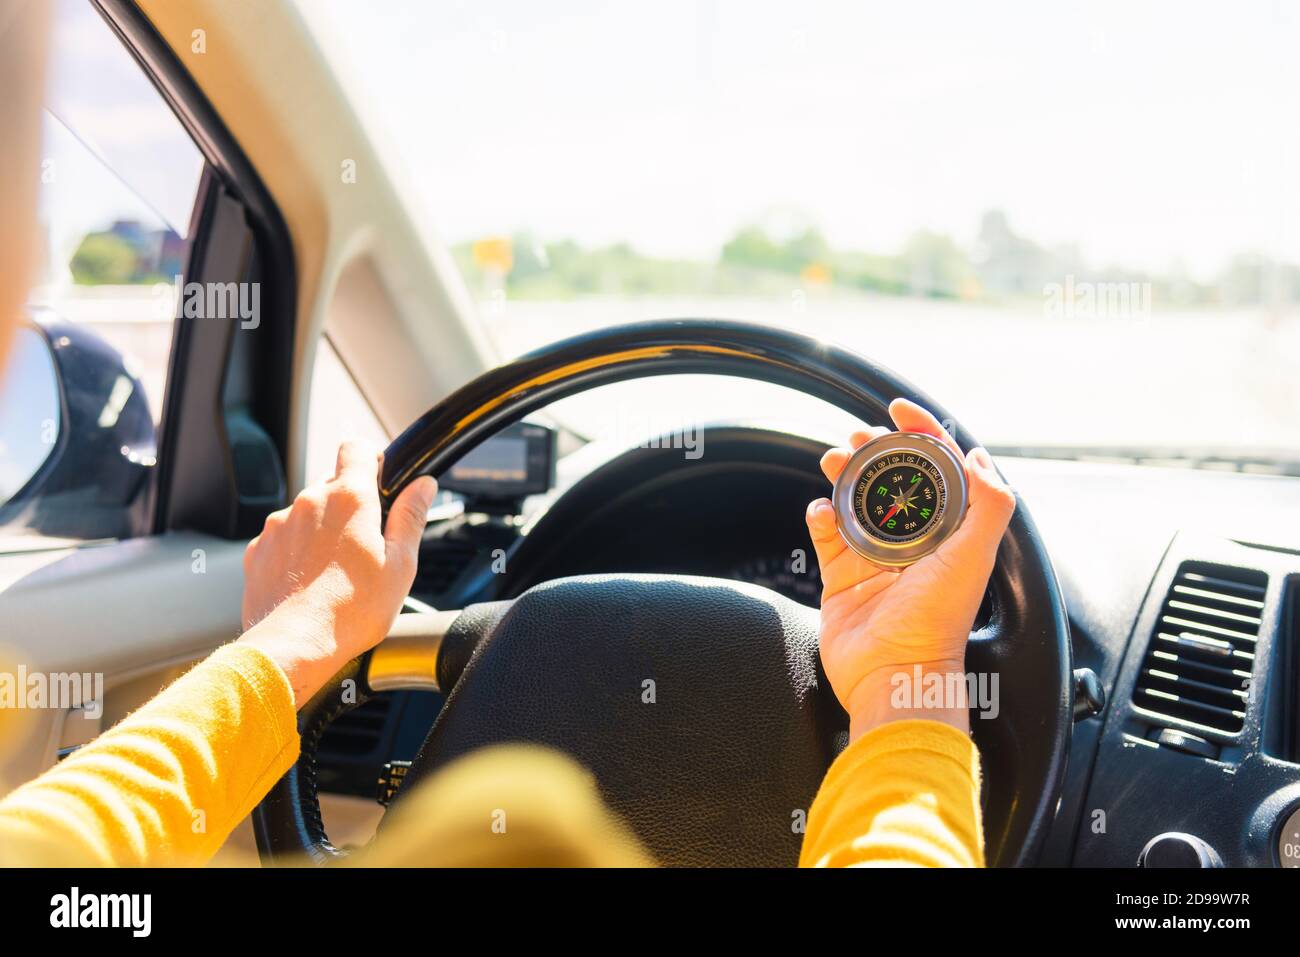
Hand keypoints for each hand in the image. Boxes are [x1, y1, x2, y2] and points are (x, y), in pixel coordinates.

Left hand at [238, 442, 437, 706]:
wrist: (296, 645)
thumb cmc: (352, 610)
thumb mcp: (400, 564)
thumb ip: (411, 517)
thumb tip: (423, 487)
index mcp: (349, 499)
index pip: (356, 448)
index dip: (370, 459)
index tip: (378, 479)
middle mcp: (309, 502)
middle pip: (331, 482)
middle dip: (348, 504)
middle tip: (364, 541)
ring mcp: (279, 525)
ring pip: (306, 512)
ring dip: (320, 528)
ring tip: (334, 569)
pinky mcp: (258, 550)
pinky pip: (282, 538)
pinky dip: (296, 551)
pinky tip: (309, 580)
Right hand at [804, 399, 1015, 738]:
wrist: (892, 674)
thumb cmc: (936, 622)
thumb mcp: (974, 557)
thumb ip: (988, 504)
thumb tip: (979, 456)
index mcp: (948, 532)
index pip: (936, 468)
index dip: (920, 433)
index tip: (899, 409)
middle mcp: (912, 541)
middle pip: (891, 478)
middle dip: (876, 449)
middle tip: (859, 435)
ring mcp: (874, 557)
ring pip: (856, 499)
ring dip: (845, 473)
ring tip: (834, 458)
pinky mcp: (841, 575)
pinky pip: (827, 533)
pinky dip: (820, 514)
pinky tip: (821, 509)